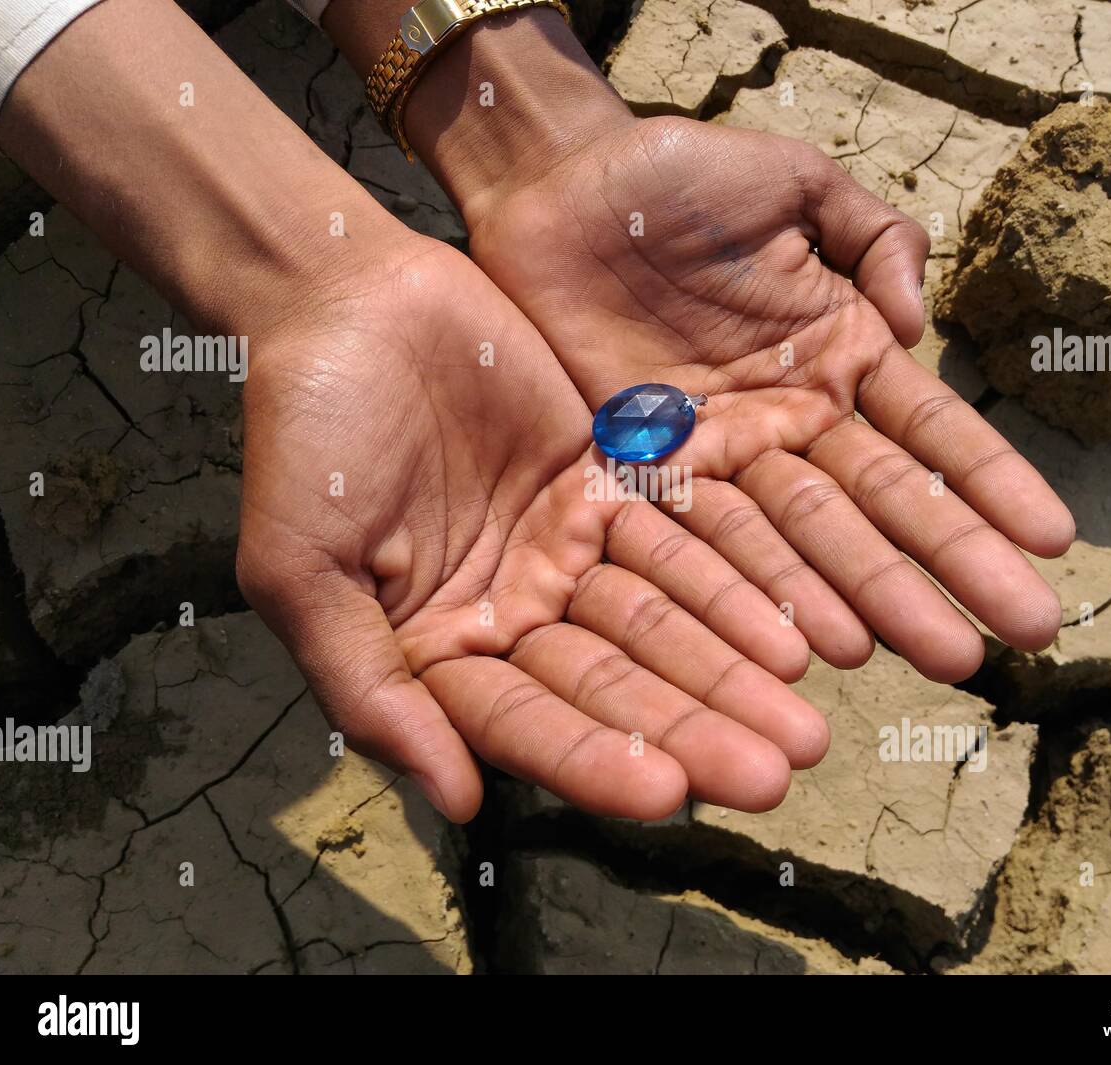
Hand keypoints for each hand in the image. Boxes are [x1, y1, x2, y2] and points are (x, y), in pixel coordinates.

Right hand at [236, 234, 826, 822]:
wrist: (351, 300)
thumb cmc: (304, 434)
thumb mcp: (304, 567)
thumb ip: (371, 684)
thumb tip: (454, 800)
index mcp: (437, 651)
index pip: (524, 722)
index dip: (594, 758)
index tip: (667, 794)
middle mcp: (511, 614)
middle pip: (613, 683)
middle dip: (693, 728)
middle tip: (778, 774)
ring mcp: (564, 549)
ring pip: (660, 619)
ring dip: (731, 669)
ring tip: (806, 719)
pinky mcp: (606, 485)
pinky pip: (678, 535)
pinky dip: (731, 578)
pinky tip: (791, 625)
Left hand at [462, 116, 1076, 682]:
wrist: (559, 190)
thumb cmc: (680, 177)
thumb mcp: (794, 182)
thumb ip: (872, 237)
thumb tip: (921, 323)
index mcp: (838, 352)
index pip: (929, 428)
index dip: (990, 481)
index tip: (1053, 539)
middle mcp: (791, 417)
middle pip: (884, 501)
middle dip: (956, 564)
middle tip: (1029, 633)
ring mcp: (723, 452)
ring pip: (810, 536)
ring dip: (875, 596)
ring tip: (946, 656)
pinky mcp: (648, 470)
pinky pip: (711, 535)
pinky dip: (762, 590)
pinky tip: (819, 643)